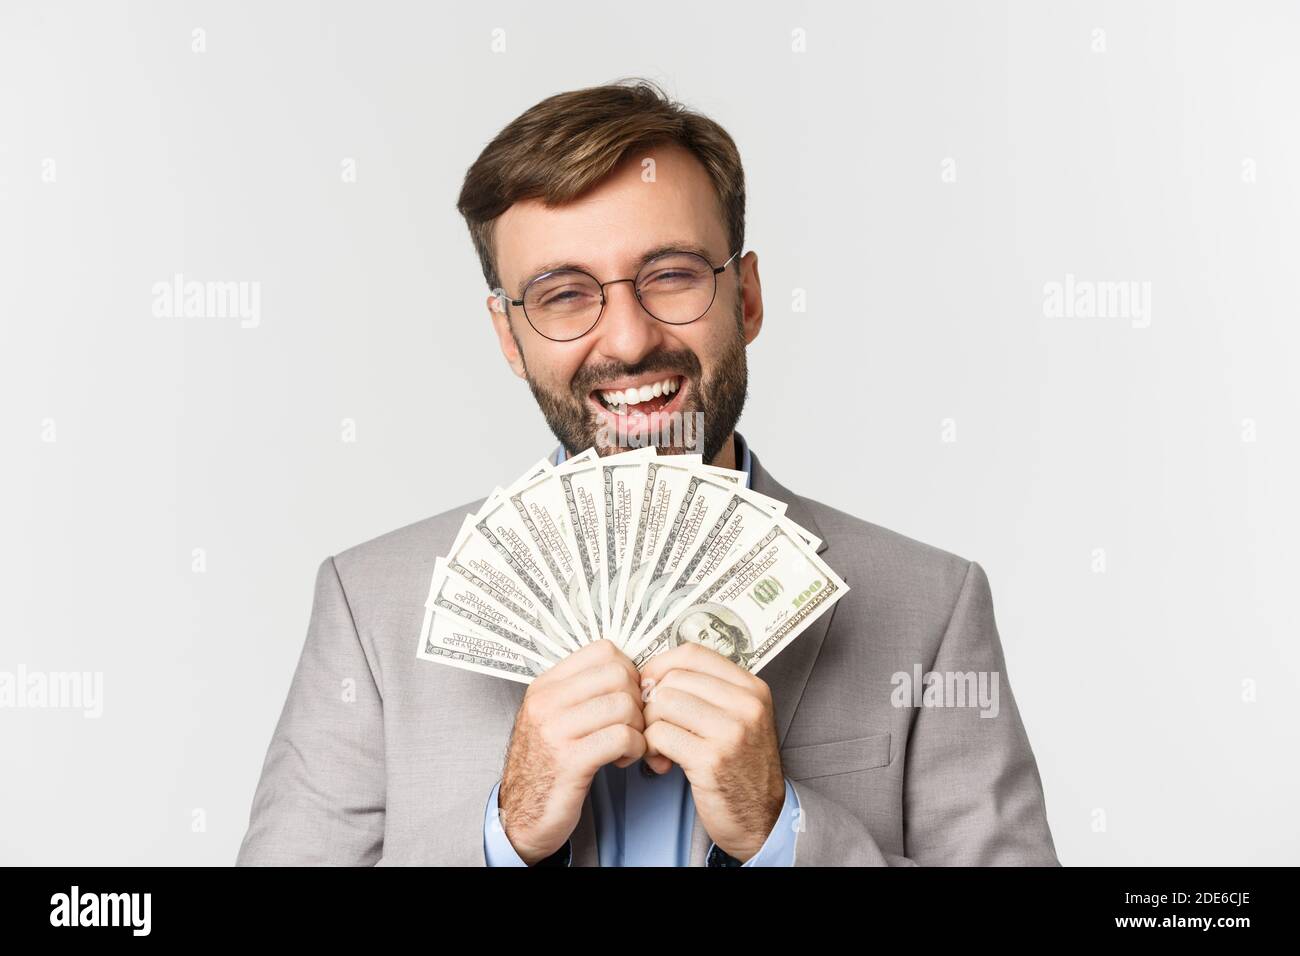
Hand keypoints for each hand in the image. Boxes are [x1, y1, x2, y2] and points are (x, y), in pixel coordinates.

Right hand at [499, 639, 645, 863]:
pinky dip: (635, 749)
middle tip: (630, 724)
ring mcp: (555, 730)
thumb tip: (632, 672)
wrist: (521, 815)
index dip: (627, 671)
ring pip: (624, 705)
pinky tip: (622, 760)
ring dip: (637, 728)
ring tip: (627, 744)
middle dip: (637, 700)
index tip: (626, 695)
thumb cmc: (546, 765)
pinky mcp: (570, 760)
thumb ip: (584, 692)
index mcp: (545, 685)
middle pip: (618, 674)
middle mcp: (546, 702)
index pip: (602, 650)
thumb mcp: (555, 718)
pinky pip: (622, 737)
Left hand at [640, 642, 784, 861]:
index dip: (662, 664)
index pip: (693, 653)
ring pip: (662, 703)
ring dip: (651, 727)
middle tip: (656, 726)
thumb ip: (706, 692)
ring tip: (660, 747)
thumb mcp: (739, 719)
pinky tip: (663, 763)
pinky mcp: (710, 759)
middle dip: (653, 702)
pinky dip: (651, 748)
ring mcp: (730, 731)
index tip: (650, 683)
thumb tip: (651, 676)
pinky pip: (659, 735)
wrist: (762, 819)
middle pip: (673, 678)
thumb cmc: (742, 767)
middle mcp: (746, 705)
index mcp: (752, 688)